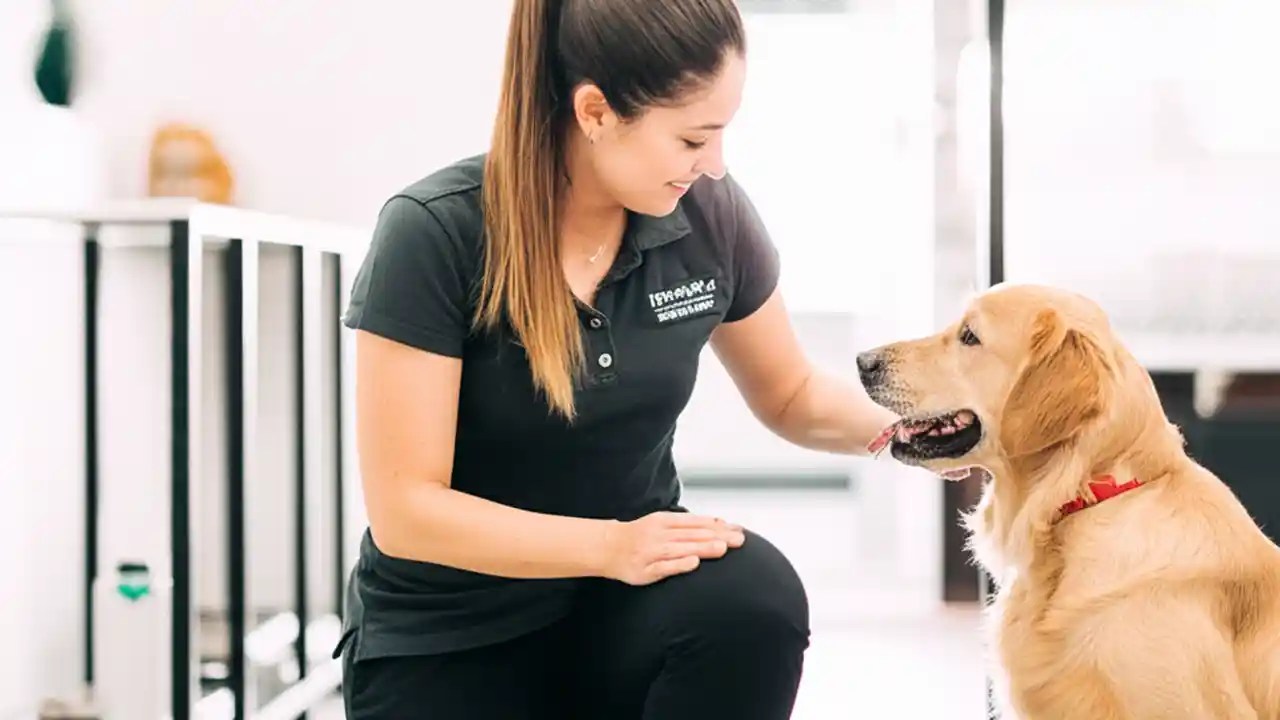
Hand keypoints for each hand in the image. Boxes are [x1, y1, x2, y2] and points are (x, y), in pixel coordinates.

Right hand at [599, 512, 745, 585]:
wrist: (607, 546)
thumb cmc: (638, 536)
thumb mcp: (661, 523)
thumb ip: (687, 525)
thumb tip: (717, 522)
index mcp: (664, 521)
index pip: (696, 522)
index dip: (718, 526)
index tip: (737, 529)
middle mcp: (660, 534)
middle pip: (693, 535)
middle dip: (718, 536)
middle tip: (739, 540)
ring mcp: (652, 552)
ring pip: (681, 549)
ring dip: (703, 548)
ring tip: (722, 548)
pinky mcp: (645, 570)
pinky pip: (664, 567)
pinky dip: (679, 565)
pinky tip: (693, 563)